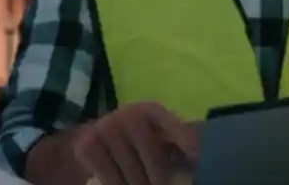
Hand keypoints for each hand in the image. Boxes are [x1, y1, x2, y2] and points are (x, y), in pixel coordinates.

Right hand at [73, 102, 199, 184]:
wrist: (89, 139)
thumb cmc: (132, 140)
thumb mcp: (152, 133)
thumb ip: (175, 141)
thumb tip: (199, 158)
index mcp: (151, 111)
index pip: (175, 128)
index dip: (188, 143)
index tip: (199, 158)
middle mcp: (130, 115)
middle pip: (155, 161)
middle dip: (161, 182)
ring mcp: (107, 129)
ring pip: (133, 175)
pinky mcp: (89, 147)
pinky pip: (112, 180)